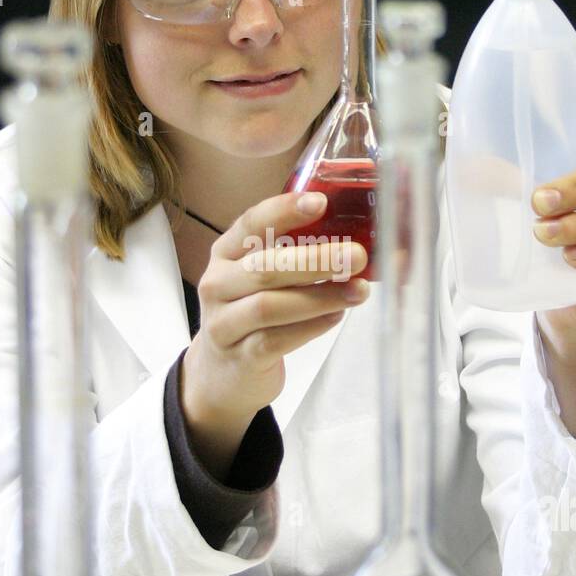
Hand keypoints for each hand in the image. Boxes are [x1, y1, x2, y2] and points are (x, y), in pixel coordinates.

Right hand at [182, 192, 368, 426]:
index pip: (250, 224)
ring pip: (269, 306)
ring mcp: (223, 323)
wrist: (221, 374)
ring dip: (319, 297)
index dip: (284, 211)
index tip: (321, 202)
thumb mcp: (260, 278)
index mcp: (225, 254)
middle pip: (264, 267)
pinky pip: (275, 339)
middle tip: (357, 255)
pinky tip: (336, 316)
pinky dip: (310, 327)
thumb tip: (357, 240)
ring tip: (358, 290)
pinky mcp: (239, 356)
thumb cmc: (252, 315)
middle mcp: (218, 284)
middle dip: (315, 260)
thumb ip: (294, 257)